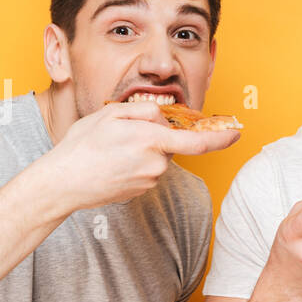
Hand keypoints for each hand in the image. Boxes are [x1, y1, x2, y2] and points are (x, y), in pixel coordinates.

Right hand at [43, 100, 240, 212]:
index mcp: (152, 141)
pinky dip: (135, 163)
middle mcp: (156, 164)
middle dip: (155, 134)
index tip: (237, 133)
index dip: (221, 138)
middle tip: (121, 134)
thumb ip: (144, 111)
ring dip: (143, 149)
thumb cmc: (82, 146)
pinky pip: (147, 170)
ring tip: (112, 150)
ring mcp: (149, 180)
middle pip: (170, 143)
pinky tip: (113, 163)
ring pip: (158, 156)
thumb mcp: (111, 115)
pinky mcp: (142, 191)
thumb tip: (163, 117)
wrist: (63, 183)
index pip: (197, 141)